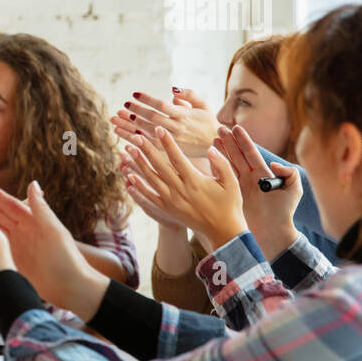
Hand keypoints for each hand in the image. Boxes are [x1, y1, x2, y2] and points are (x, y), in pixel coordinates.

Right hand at [0, 181, 108, 319]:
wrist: (72, 288)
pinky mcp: (14, 263)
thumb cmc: (67, 258)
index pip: (10, 205)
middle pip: (1, 215)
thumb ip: (41, 209)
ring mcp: (18, 248)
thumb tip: (33, 183)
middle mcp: (24, 232)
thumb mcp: (54, 231)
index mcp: (33, 222)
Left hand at [111, 88, 218, 156]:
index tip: (134, 94)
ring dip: (128, 126)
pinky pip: (147, 145)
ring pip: (145, 133)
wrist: (215, 145)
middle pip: (151, 119)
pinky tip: (122, 135)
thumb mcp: (204, 105)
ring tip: (115, 119)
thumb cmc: (208, 121)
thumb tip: (172, 90)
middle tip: (122, 106)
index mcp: (185, 115)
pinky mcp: (168, 150)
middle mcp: (177, 128)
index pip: (162, 106)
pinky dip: (133, 140)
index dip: (147, 100)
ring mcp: (171, 141)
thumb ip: (189, 95)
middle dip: (135, 112)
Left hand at [124, 127, 245, 250]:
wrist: (222, 231)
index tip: (158, 129)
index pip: (177, 157)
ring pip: (151, 179)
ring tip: (129, 150)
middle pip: (159, 166)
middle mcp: (180, 190)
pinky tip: (129, 176)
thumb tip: (210, 148)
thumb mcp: (232, 183)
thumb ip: (222, 164)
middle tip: (136, 135)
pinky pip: (149, 196)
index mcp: (195, 181)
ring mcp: (171, 201)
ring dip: (139, 164)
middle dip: (146, 149)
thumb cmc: (230, 204)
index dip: (167, 142)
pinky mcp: (167, 209)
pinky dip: (138, 186)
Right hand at [213, 124, 301, 259]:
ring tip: (213, 139)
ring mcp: (240, 186)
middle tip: (219, 128)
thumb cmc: (284, 212)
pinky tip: (210, 159)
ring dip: (221, 152)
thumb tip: (274, 164)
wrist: (272, 232)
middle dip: (229, 142)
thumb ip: (289, 173)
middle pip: (238, 156)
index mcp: (264, 174)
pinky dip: (216, 168)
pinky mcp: (232, 195)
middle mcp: (250, 178)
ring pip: (229, 165)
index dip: (244, 141)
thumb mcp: (294, 190)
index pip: (251, 153)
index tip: (236, 128)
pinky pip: (223, 178)